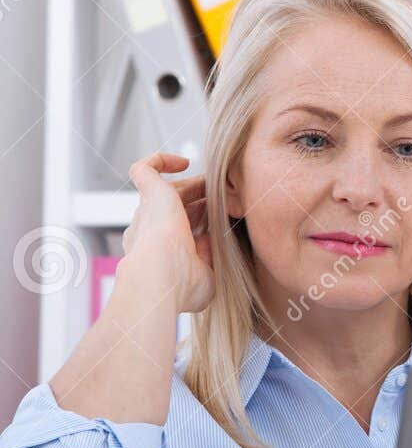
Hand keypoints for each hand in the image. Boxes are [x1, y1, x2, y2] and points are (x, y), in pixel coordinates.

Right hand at [123, 152, 214, 314]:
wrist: (160, 281)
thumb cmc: (181, 286)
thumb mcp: (206, 275)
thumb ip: (211, 258)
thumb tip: (215, 241)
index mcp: (161, 251)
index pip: (182, 228)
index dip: (203, 221)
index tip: (225, 220)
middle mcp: (150, 230)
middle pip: (178, 207)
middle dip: (203, 202)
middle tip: (230, 201)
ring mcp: (149, 211)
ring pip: (170, 188)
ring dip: (195, 184)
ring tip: (220, 184)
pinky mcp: (150, 194)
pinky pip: (145, 169)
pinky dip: (160, 160)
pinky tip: (184, 162)